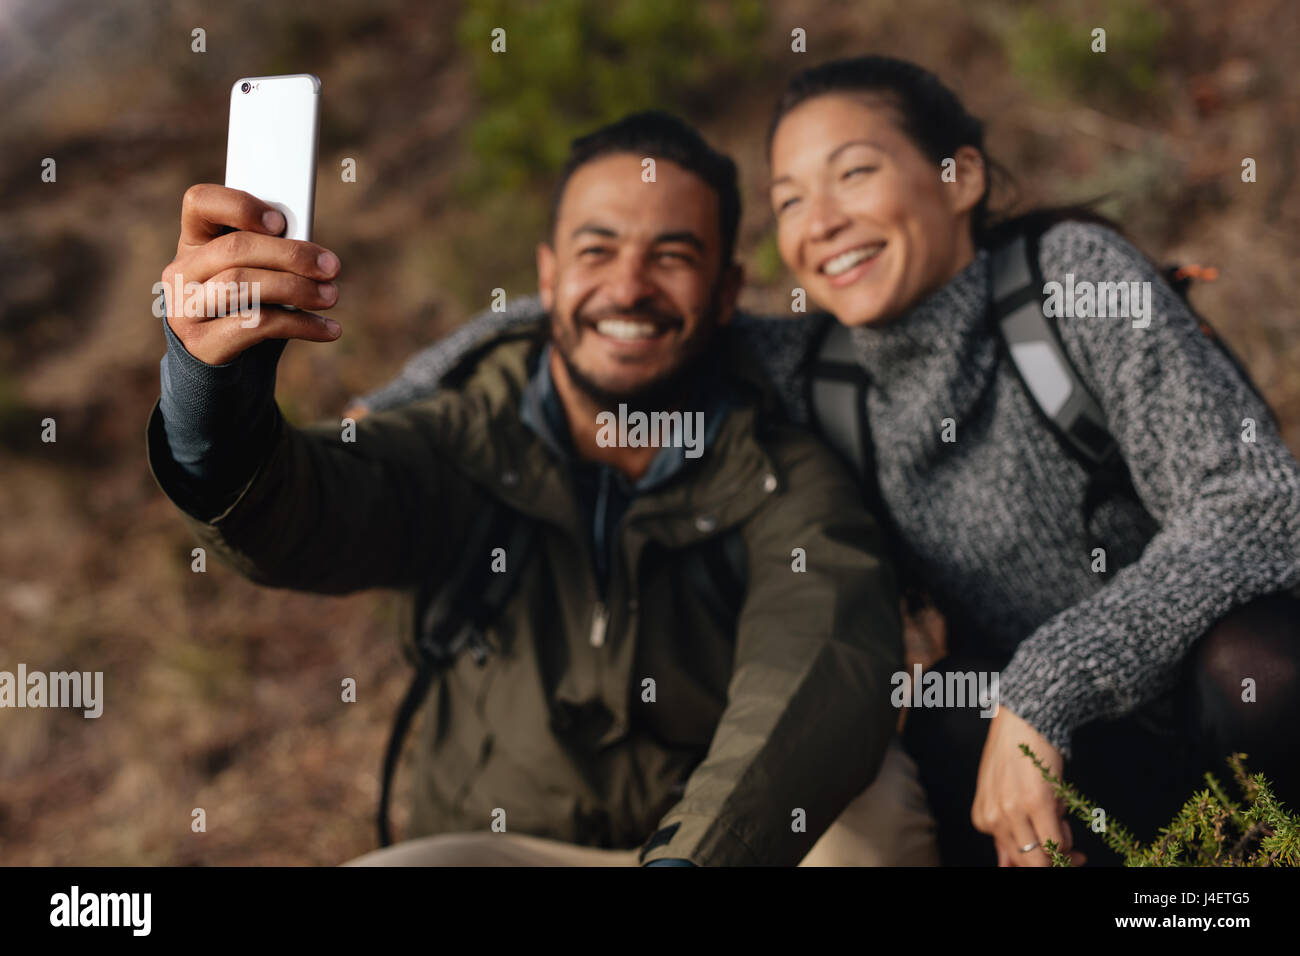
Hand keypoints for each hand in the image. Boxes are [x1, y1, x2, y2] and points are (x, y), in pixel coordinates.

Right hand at [161, 184, 342, 364]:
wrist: (225, 376)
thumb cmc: (248, 315)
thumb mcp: (256, 278)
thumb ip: (272, 257)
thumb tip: (316, 254)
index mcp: (194, 242)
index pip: (200, 202)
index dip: (239, 205)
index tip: (281, 223)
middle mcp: (182, 272)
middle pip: (234, 249)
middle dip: (291, 255)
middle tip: (331, 267)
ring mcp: (185, 309)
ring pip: (241, 285)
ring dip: (296, 288)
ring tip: (331, 296)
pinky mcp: (201, 344)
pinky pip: (254, 325)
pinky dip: (300, 325)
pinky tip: (328, 328)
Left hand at [971, 708, 1085, 866]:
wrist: (1022, 721)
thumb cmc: (1014, 755)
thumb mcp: (1000, 795)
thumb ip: (1005, 832)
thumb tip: (1007, 865)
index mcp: (982, 818)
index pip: (1011, 860)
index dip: (1038, 860)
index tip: (1056, 856)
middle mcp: (993, 818)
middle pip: (1026, 862)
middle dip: (1052, 861)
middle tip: (1072, 853)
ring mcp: (1012, 812)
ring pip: (1042, 856)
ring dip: (1061, 847)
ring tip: (1062, 821)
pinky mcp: (1035, 802)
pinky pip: (1056, 841)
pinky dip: (1066, 838)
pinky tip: (1063, 817)